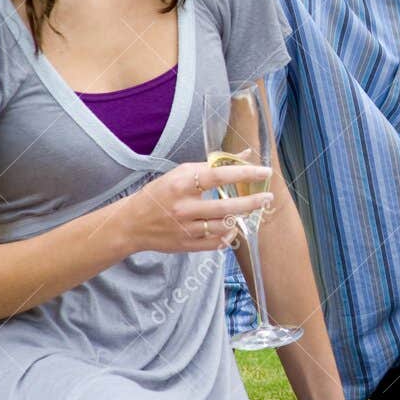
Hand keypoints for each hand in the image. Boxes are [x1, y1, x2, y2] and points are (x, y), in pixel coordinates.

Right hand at [118, 161, 274, 253]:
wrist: (132, 223)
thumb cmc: (161, 193)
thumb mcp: (182, 173)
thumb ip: (214, 165)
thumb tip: (245, 154)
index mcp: (182, 184)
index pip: (219, 176)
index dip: (245, 173)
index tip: (265, 172)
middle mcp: (184, 207)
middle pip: (227, 206)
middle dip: (252, 202)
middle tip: (267, 197)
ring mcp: (185, 228)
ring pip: (225, 226)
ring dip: (241, 218)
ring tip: (248, 211)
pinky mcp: (187, 245)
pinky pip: (217, 242)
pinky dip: (229, 235)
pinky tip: (232, 227)